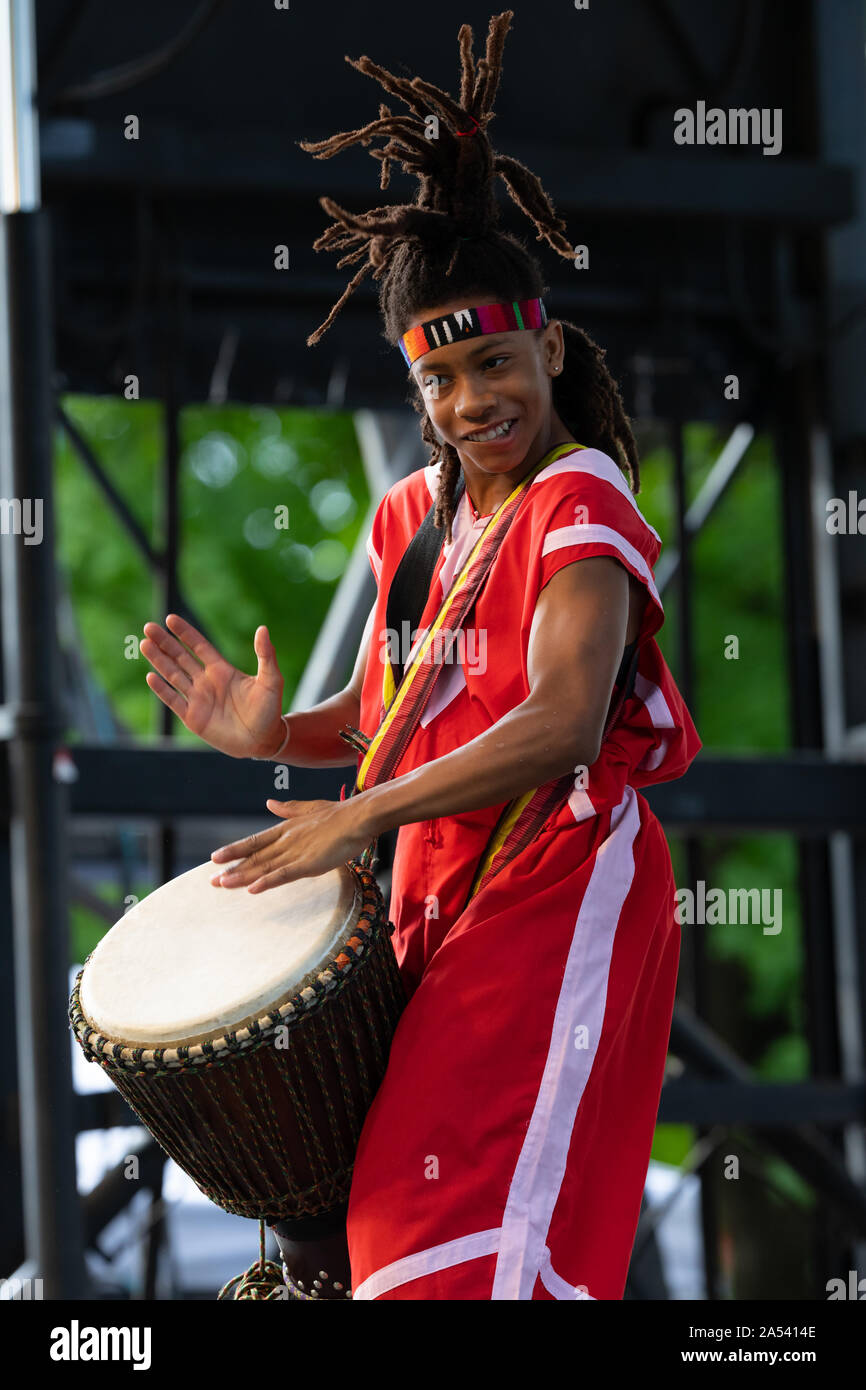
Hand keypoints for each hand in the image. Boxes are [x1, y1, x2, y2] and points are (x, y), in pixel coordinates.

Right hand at [141, 614, 285, 758]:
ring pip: (173, 675)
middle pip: (180, 657)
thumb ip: (266, 655)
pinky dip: (162, 689)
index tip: (170, 619)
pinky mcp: (193, 718)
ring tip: (144, 644)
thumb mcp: (271, 680)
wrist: (263, 741)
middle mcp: (206, 682)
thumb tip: (263, 629)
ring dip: (158, 660)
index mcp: (222, 670)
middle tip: (148, 627)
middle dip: (164, 643)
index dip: (185, 633)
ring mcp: (198, 699)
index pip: (199, 646)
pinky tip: (151, 676)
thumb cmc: (270, 710)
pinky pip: (174, 700)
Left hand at [209, 797, 373, 891]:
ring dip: (242, 876)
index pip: (254, 841)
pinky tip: (253, 888)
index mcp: (286, 828)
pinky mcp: (309, 863)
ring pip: (264, 866)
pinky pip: (284, 874)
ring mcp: (296, 851)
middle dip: (232, 869)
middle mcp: (286, 840)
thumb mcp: (309, 808)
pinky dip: (267, 881)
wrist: (359, 816)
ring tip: (223, 884)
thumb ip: (288, 808)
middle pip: (254, 857)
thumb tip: (270, 802)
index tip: (215, 858)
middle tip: (211, 881)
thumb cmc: (339, 814)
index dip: (234, 850)